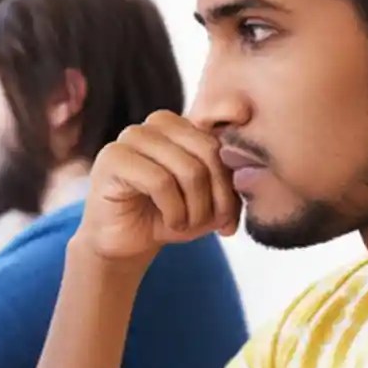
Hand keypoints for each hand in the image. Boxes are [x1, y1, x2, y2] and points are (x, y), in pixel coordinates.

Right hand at [79, 110, 240, 261]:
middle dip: (217, 197)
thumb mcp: (208, 201)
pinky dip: (174, 211)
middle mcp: (156, 123)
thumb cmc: (165, 217)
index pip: (222, 144)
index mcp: (182, 125)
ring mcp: (131, 137)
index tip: (229, 221)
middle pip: (208, 153)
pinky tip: (170, 223)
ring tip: (186, 226)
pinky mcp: (113, 158)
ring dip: (195, 209)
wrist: (123, 243)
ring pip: (188, 168)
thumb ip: (229, 184)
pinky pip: (161, 181)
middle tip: (212, 226)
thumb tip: (254, 177)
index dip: (231, 185)